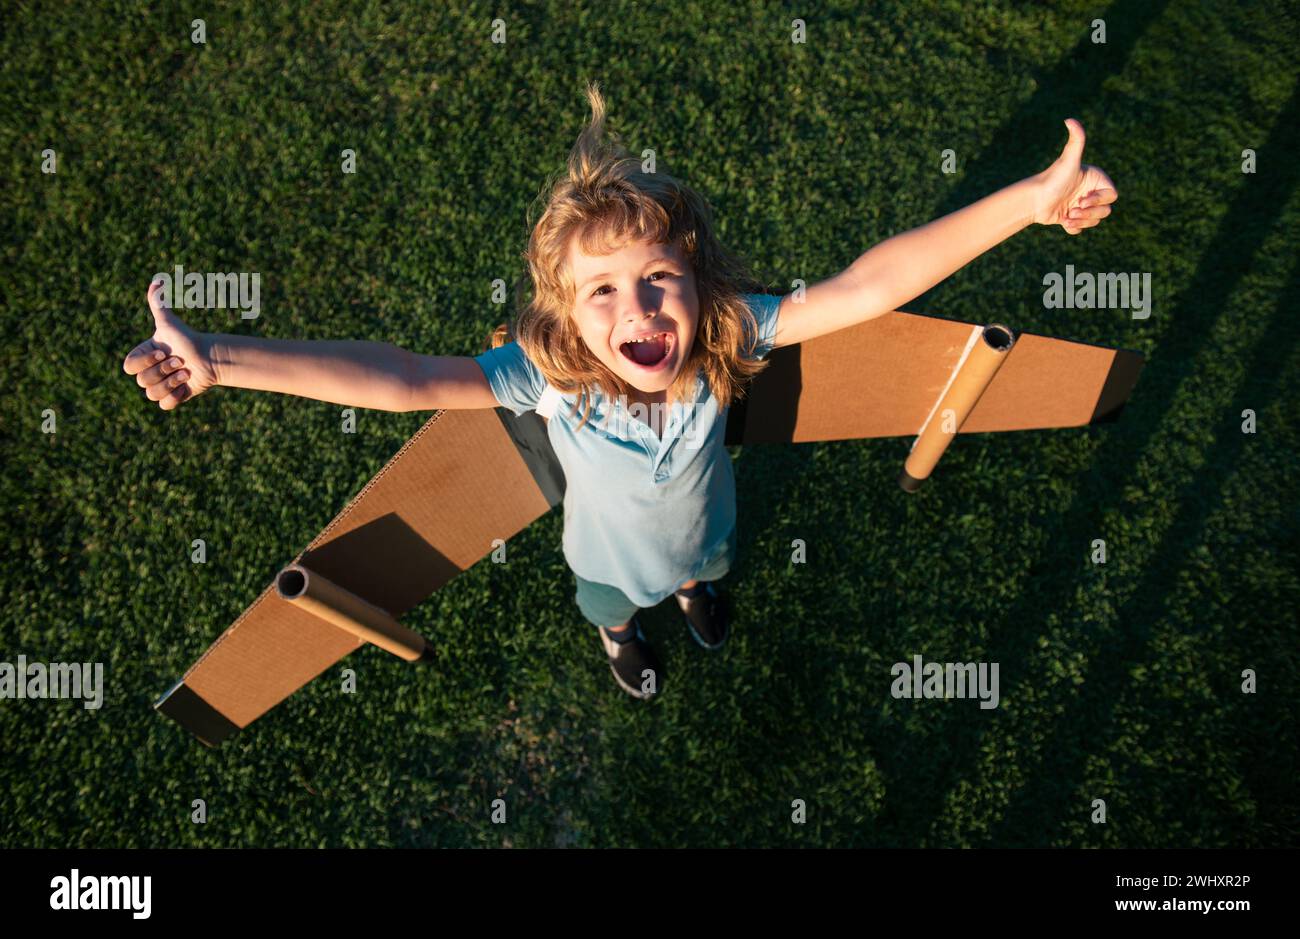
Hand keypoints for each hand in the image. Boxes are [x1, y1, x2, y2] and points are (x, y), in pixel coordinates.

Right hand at [122, 281, 218, 410]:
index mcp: (142, 357)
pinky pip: (163, 405)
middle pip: (142, 381)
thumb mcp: (170, 322)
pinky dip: (175, 398)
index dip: (145, 362)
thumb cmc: (188, 338)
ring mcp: (160, 386)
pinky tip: (186, 386)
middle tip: (180, 362)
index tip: (162, 352)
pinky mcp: (172, 399)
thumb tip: (157, 281)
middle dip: (164, 370)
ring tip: (186, 372)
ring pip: (151, 394)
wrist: (211, 356)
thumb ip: (158, 303)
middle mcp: (148, 372)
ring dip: (171, 383)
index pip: (128, 367)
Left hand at [1031, 119, 1117, 234]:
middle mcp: (1091, 192)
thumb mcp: (1068, 160)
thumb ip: (1076, 141)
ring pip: (1095, 221)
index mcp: (1096, 180)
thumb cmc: (1052, 179)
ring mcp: (1082, 206)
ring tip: (1067, 217)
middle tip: (1072, 210)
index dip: (1099, 200)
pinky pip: (1082, 229)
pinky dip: (1075, 228)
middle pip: (1105, 211)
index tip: (1083, 200)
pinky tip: (1063, 222)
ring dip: (1082, 222)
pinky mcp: (1072, 218)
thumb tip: (1070, 119)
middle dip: (1089, 214)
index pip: (1111, 196)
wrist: (1032, 199)